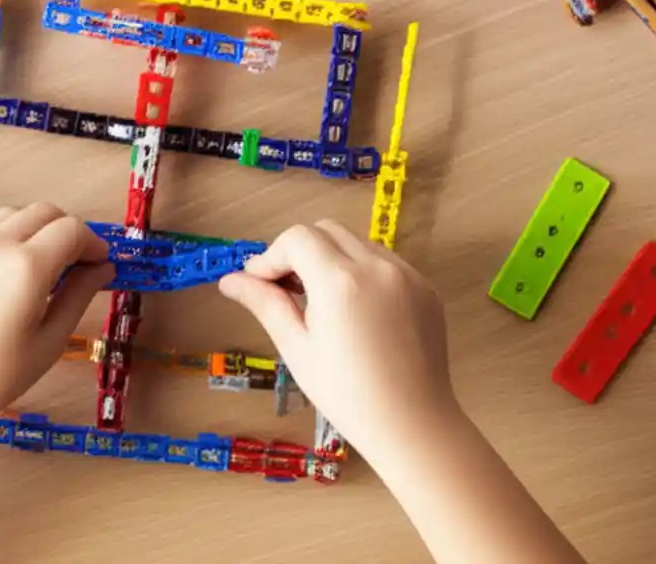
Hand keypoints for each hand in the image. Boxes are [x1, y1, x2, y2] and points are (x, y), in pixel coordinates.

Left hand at [0, 203, 112, 428]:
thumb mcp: (50, 340)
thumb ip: (79, 295)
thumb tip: (103, 267)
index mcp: (27, 266)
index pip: (71, 230)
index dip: (92, 242)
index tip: (99, 263)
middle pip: (42, 212)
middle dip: (65, 230)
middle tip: (73, 263)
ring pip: (10, 215)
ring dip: (32, 230)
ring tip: (35, 267)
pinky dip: (1, 240)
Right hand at [218, 221, 454, 455]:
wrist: (413, 425)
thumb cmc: (347, 394)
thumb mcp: (297, 348)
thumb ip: (264, 304)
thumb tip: (230, 280)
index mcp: (340, 282)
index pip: (297, 239)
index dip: (271, 256)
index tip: (259, 283)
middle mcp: (377, 267)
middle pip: (326, 230)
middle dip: (300, 251)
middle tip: (286, 289)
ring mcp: (407, 275)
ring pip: (357, 243)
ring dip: (331, 259)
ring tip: (321, 302)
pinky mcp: (426, 288)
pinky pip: (385, 263)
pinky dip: (362, 272)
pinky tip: (356, 312)